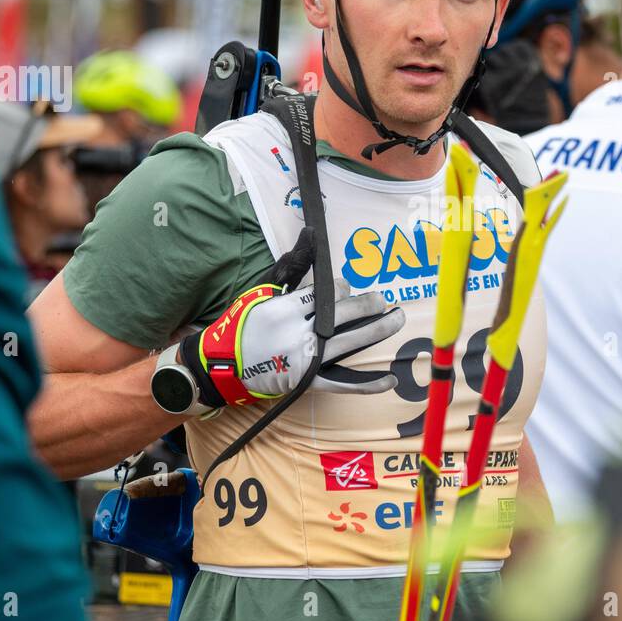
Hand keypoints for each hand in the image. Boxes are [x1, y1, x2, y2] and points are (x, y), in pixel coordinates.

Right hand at [180, 228, 404, 406]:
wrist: (223, 364)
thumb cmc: (242, 323)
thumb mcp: (262, 290)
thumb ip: (291, 266)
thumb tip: (311, 236)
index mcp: (286, 309)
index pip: (324, 295)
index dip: (339, 289)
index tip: (344, 287)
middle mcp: (299, 333)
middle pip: (344, 315)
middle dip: (369, 304)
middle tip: (384, 299)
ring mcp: (305, 360)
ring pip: (350, 342)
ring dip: (378, 329)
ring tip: (398, 318)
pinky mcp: (308, 382)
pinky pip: (343, 383)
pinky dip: (367, 384)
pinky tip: (389, 380)